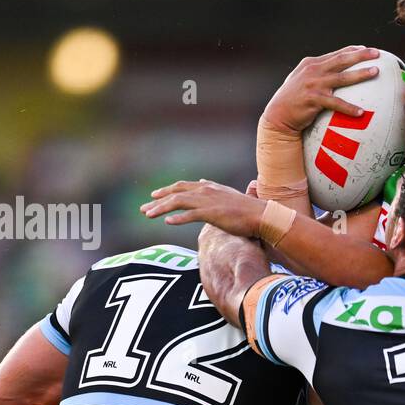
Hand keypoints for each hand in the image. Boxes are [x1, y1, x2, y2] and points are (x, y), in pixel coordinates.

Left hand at [141, 179, 265, 235]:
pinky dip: (178, 218)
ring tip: (148, 215)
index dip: (167, 190)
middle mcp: (205, 191)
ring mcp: (208, 201)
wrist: (261, 215)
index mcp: (209, 187)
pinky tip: (167, 222)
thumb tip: (201, 181)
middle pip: (175, 193)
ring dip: (160, 208)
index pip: (183, 186)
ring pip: (178, 202)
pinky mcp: (212, 213)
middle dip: (157, 200)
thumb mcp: (227, 194)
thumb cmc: (247, 209)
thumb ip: (212, 189)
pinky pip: (190, 215)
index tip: (154, 196)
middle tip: (143, 209)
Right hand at [261, 46, 379, 135]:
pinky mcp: (313, 100)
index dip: (353, 50)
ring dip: (360, 74)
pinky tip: (361, 112)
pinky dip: (349, 108)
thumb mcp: (303, 79)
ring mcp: (313, 84)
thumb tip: (335, 72)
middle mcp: (313, 71)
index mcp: (312, 64)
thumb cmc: (294, 99)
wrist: (279, 114)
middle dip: (360, 55)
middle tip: (377, 53)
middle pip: (341, 60)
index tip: (367, 49)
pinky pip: (335, 103)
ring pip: (341, 78)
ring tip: (375, 72)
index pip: (336, 54)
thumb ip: (317, 73)